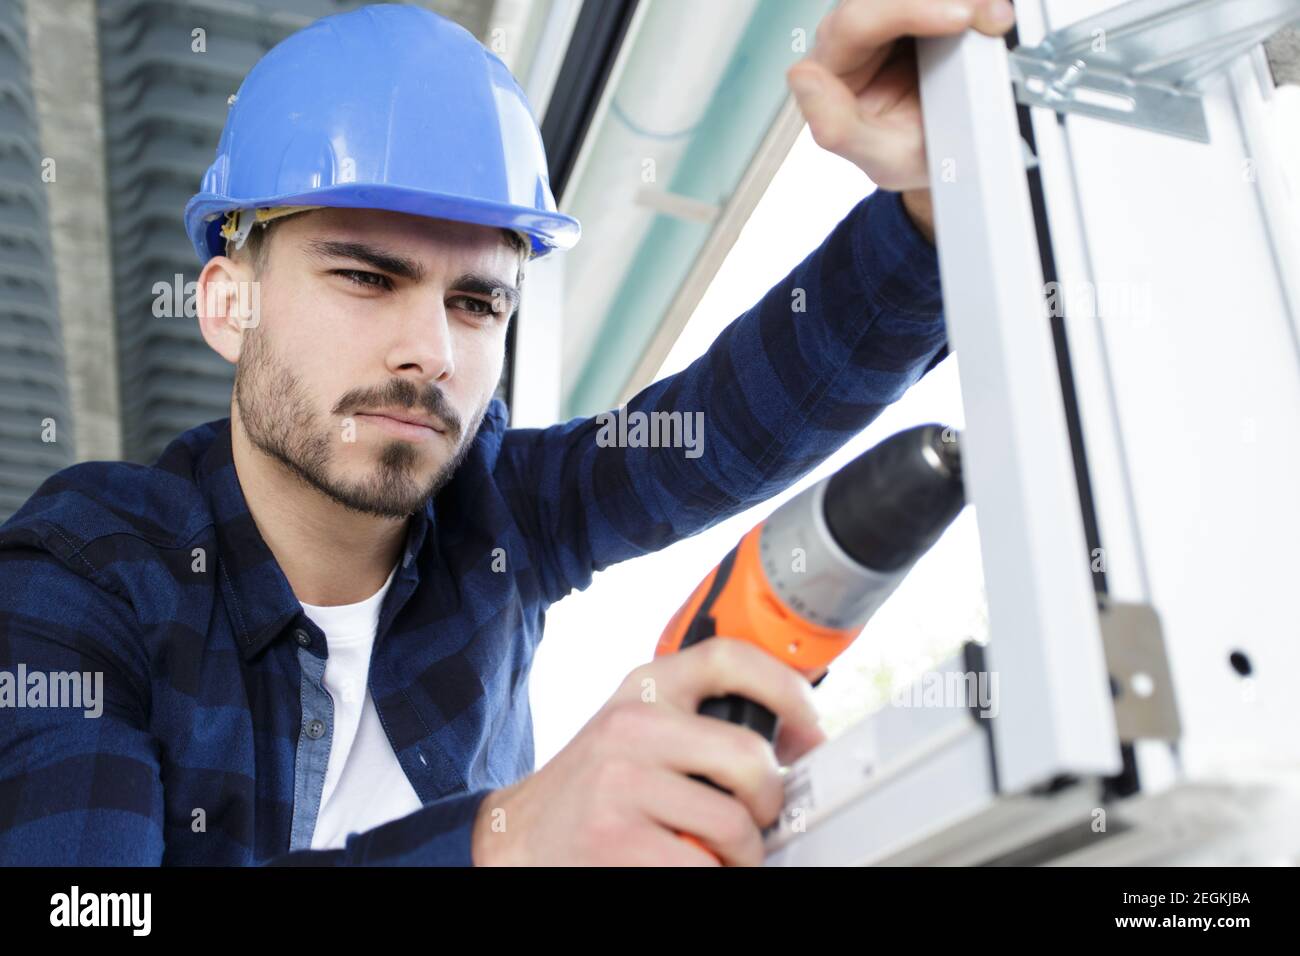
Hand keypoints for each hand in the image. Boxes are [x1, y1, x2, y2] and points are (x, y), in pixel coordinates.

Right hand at [471, 637, 826, 865]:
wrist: (518, 836)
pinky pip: (703, 866)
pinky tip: (691, 866)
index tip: (810, 726)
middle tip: (760, 820)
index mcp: (646, 688)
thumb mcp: (637, 731)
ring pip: (734, 824)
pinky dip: (712, 875)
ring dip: (743, 855)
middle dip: (770, 801)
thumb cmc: (592, 788)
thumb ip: (694, 724)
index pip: (729, 658)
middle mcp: (633, 725)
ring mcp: (621, 782)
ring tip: (720, 854)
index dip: (786, 688)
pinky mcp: (615, 839)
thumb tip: (786, 743)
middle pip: (748, 756)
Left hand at [787, 0, 1017, 236]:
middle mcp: (850, 37)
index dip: (909, 11)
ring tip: (996, 19)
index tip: (960, 19)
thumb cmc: (911, 155)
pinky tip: (988, 14)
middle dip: (944, 1)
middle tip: (990, 17)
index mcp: (830, 71)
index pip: (856, 23)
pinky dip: (968, 1)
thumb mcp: (883, 159)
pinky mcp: (913, 10)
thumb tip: (802, 76)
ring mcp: (883, 19)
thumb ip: (837, 127)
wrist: (950, 155)